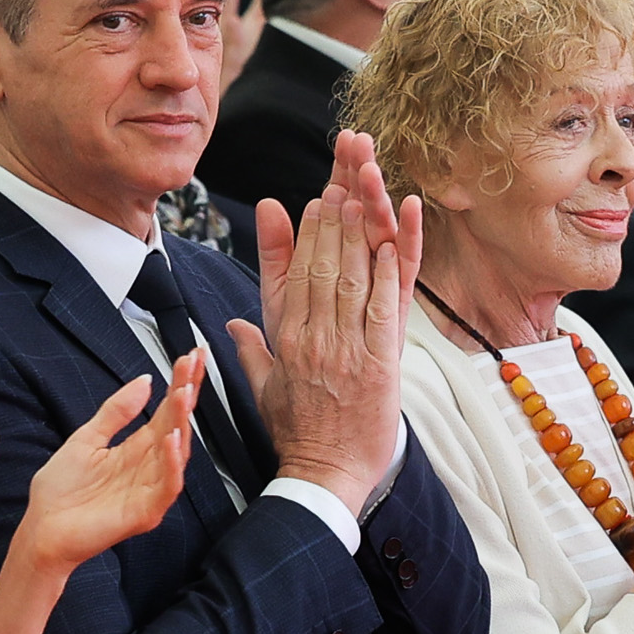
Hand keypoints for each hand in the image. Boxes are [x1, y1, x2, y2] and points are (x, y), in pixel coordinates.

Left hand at [16, 357, 199, 573]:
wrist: (41, 531)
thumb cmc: (59, 493)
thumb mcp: (85, 438)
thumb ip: (116, 412)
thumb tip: (145, 381)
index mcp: (135, 449)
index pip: (165, 411)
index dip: (179, 383)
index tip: (190, 356)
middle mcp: (149, 468)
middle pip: (176, 425)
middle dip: (187, 393)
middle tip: (195, 364)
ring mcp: (150, 491)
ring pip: (177, 453)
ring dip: (182, 422)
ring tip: (183, 394)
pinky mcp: (144, 513)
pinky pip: (166, 487)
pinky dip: (171, 464)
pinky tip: (170, 440)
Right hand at [223, 132, 417, 509]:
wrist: (322, 476)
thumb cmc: (295, 433)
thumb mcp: (262, 384)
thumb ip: (250, 345)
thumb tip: (234, 323)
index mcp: (283, 334)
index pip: (295, 267)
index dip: (308, 225)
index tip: (318, 191)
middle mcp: (311, 331)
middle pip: (324, 254)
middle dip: (337, 202)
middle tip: (349, 156)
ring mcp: (344, 343)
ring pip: (352, 268)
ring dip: (361, 219)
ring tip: (369, 177)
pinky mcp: (377, 359)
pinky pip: (383, 300)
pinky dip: (391, 262)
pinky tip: (398, 229)